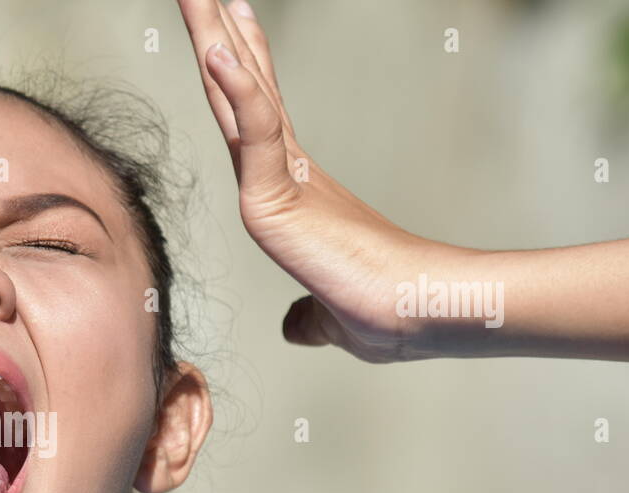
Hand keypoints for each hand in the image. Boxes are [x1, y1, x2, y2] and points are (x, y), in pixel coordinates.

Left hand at [176, 0, 453, 362]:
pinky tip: (217, 49)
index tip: (228, 30)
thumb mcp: (328, 314)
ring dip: (213, 36)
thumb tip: (297, 326)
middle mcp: (287, 169)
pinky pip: (254, 130)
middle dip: (215, 32)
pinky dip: (238, 88)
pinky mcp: (280, 194)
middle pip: (239, 86)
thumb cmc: (385, 312)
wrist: (416, 316)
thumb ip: (308, 314)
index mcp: (292, 189)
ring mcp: (282, 176)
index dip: (243, 69)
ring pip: (238, 91)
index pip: (255, 117)